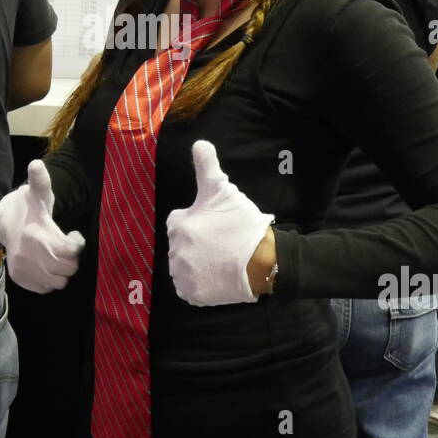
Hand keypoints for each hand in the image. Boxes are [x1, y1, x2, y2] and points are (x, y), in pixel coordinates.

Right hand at [0, 160, 83, 292]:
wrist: (4, 221)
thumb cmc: (28, 207)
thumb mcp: (37, 193)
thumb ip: (40, 181)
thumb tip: (36, 164)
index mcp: (37, 235)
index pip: (71, 251)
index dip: (77, 243)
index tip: (73, 235)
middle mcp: (30, 256)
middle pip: (68, 269)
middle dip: (71, 258)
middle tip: (67, 247)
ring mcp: (24, 270)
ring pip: (59, 282)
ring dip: (62, 271)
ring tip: (58, 256)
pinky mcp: (21, 279)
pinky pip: (46, 288)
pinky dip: (50, 280)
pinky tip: (48, 264)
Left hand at [166, 141, 273, 306]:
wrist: (263, 261)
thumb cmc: (242, 223)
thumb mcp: (223, 190)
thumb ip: (206, 165)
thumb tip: (199, 143)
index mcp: (178, 225)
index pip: (179, 221)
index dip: (199, 220)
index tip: (216, 224)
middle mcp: (175, 252)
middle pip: (182, 244)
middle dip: (197, 242)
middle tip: (221, 242)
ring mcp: (183, 275)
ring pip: (183, 265)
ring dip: (196, 262)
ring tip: (219, 258)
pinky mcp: (192, 295)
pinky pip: (188, 286)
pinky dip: (198, 283)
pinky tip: (215, 274)